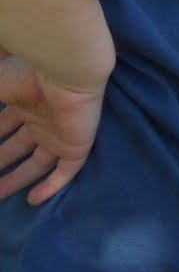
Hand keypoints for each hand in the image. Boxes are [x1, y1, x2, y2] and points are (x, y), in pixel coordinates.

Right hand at [0, 53, 104, 204]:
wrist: (66, 70)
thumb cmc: (25, 75)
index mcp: (24, 103)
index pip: (3, 126)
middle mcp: (42, 119)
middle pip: (18, 147)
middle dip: (0, 162)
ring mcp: (60, 133)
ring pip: (39, 163)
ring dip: (18, 179)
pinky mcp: (77, 144)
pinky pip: (67, 171)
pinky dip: (51, 186)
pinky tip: (33, 200)